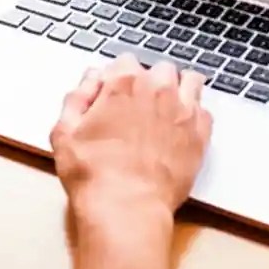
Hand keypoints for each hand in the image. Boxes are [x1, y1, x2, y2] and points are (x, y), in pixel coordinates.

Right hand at [49, 55, 212, 218]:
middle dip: (149, 81)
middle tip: (138, 105)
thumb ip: (77, 97)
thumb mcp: (64, 132)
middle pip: (159, 68)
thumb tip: (91, 79)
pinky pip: (204, 110)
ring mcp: (184, 109)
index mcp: (124, 84)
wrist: (127, 207)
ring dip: (178, 88)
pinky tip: (181, 128)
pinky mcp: (200, 134)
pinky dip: (194, 114)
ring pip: (189, 80)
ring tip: (166, 109)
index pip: (125, 61)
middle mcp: (158, 89)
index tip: (113, 94)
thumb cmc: (93, 174)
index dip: (116, 77)